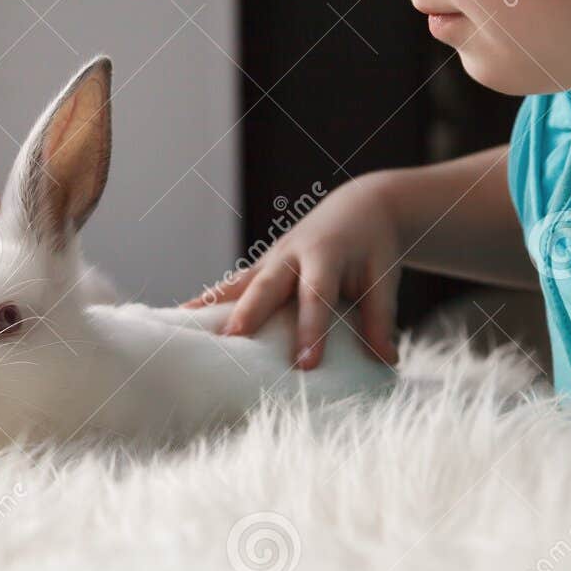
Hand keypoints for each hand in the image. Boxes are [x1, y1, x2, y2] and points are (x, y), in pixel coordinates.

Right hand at [184, 174, 401, 368]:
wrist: (361, 206)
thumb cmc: (374, 246)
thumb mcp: (384, 276)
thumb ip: (380, 317)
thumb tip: (387, 361)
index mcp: (325, 254)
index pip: (317, 296)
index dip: (311, 329)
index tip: (307, 365)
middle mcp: (292, 253)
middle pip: (267, 285)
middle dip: (248, 313)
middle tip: (231, 342)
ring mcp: (272, 257)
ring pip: (239, 281)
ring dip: (213, 304)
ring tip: (186, 328)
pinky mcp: (262, 265)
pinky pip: (232, 283)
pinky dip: (209, 299)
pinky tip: (183, 317)